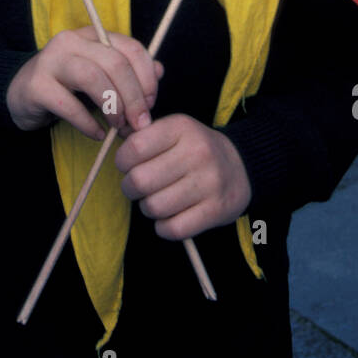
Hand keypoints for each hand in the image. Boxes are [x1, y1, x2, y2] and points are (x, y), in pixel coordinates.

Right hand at [6, 26, 162, 142]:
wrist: (20, 94)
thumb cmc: (68, 86)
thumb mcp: (101, 76)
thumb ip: (130, 73)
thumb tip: (160, 71)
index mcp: (92, 35)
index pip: (130, 48)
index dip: (147, 77)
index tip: (151, 103)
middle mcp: (71, 41)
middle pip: (114, 62)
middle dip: (134, 96)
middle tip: (140, 122)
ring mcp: (51, 61)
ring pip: (92, 77)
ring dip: (113, 106)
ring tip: (118, 126)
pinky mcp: (36, 86)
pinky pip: (68, 105)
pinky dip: (88, 123)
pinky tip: (98, 134)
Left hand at [115, 113, 250, 239]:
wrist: (241, 167)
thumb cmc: (194, 149)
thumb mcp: (173, 130)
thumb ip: (143, 134)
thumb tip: (116, 137)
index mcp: (182, 128)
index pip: (134, 148)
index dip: (122, 161)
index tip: (128, 165)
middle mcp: (197, 152)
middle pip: (139, 181)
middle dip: (130, 188)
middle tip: (137, 187)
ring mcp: (209, 182)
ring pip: (154, 207)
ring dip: (148, 208)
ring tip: (156, 200)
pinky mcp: (216, 210)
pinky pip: (173, 229)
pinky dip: (163, 228)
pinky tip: (169, 217)